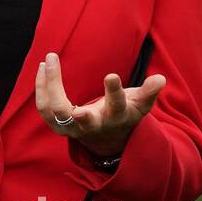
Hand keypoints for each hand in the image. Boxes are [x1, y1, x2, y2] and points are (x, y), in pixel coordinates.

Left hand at [35, 51, 166, 158]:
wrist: (109, 142)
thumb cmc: (124, 116)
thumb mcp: (140, 107)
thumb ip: (148, 93)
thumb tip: (160, 79)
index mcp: (114, 119)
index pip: (115, 107)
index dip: (114, 93)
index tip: (111, 75)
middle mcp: (91, 126)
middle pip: (72, 115)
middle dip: (57, 88)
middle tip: (52, 59)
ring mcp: (73, 128)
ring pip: (52, 110)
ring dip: (45, 85)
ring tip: (46, 61)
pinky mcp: (59, 126)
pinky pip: (45, 109)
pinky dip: (41, 89)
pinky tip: (42, 68)